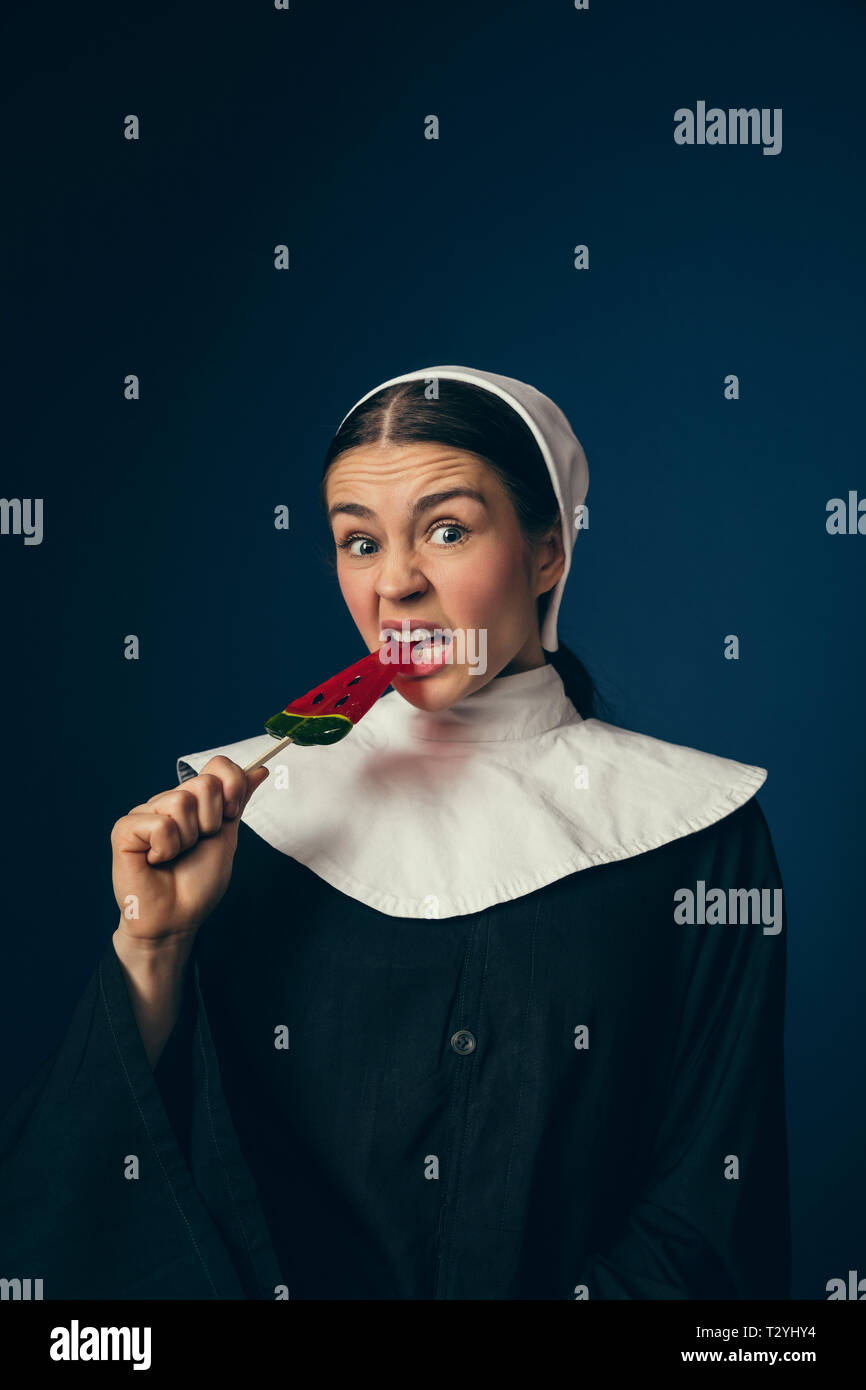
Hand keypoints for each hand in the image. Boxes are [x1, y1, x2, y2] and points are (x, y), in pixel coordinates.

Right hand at [111, 756, 267, 941]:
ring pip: (181, 802)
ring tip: (174, 856)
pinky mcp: (125, 829)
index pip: (217, 766)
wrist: (178, 918)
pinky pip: (159, 824)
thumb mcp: (226, 837)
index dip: (232, 787)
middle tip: (195, 846)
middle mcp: (167, 801)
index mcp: (192, 801)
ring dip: (187, 839)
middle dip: (211, 822)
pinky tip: (155, 861)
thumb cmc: (197, 884)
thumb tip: (260, 770)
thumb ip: (238, 802)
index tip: (230, 816)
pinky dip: (166, 848)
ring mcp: (144, 812)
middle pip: (204, 784)